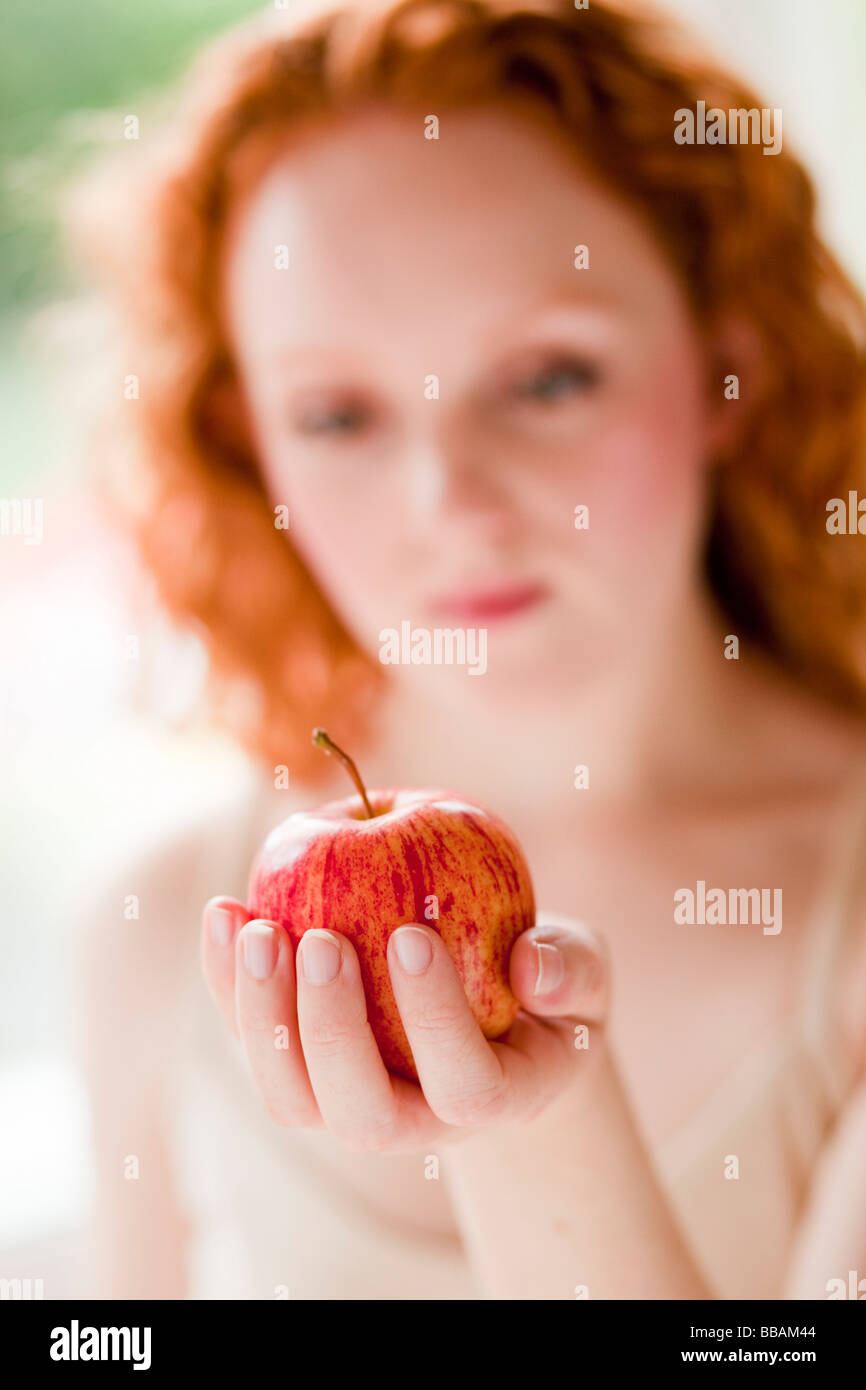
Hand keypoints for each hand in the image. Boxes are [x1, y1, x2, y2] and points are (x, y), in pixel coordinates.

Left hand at [201, 900, 609, 1154]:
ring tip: (254, 926)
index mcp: (493, 1099)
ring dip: (261, 1016)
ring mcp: (348, 1103)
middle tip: (320, 938)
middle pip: (358, 1111)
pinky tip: (225, 912)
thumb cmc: (546, 990)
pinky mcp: (301, 1069)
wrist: (493, 1017)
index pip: (465, 1083)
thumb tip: (532, 964)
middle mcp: (414, 1122)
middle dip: (330, 1029)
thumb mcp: (583, 972)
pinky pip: (255, 1041)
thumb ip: (572, 968)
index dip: (436, 1019)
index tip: (415, 934)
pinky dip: (228, 985)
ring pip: (291, 1095)